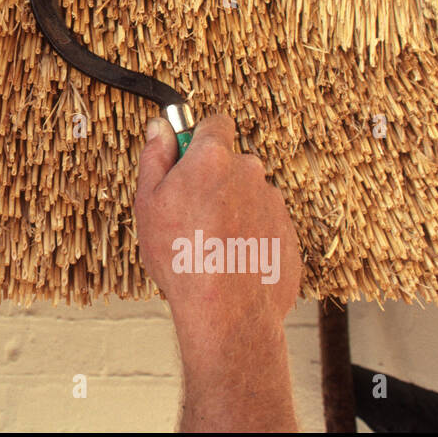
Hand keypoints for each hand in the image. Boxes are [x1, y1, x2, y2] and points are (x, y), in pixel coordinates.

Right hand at [133, 113, 301, 347]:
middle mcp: (250, 172)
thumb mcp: (149, 203)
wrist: (228, 313)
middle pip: (230, 163)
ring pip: (247, 195)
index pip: (215, 123)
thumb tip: (161, 127)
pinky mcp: (288, 233)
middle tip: (189, 214)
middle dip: (212, 180)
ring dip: (232, 209)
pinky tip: (230, 262)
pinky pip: (264, 223)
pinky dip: (249, 236)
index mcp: (213, 158)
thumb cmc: (181, 257)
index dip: (198, 138)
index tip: (185, 159)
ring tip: (209, 247)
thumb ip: (156, 157)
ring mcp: (273, 203)